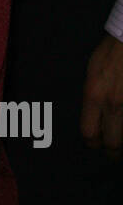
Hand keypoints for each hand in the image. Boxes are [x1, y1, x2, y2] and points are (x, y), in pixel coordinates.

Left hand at [80, 32, 122, 158]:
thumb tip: (93, 115)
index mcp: (94, 95)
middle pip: (112, 142)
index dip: (93, 143)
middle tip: (114, 154)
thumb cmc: (110, 51)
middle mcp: (113, 103)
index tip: (96, 145)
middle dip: (113, 152)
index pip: (89, 132)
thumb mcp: (91, 71)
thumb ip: (92, 95)